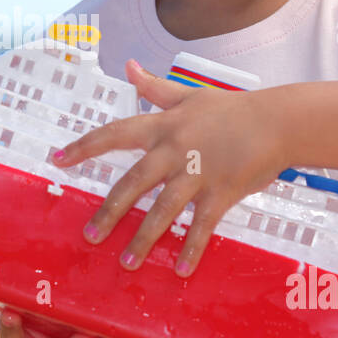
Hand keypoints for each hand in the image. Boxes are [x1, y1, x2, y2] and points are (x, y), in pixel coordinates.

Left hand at [50, 58, 289, 275]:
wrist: (278, 121)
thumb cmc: (232, 109)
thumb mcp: (190, 94)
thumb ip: (155, 87)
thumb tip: (129, 67)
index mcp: (163, 126)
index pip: (115, 134)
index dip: (85, 147)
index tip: (58, 160)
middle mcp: (175, 150)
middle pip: (133, 183)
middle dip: (109, 211)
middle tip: (90, 236)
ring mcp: (198, 174)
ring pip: (163, 211)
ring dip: (144, 239)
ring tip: (126, 263)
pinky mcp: (222, 193)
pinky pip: (202, 226)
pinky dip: (192, 249)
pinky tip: (180, 270)